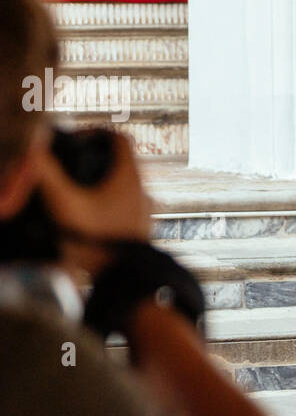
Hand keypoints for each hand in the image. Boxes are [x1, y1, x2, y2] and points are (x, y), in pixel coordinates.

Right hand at [35, 130, 152, 273]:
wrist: (124, 283)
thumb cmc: (97, 243)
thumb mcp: (65, 205)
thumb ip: (47, 175)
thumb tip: (32, 150)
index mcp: (130, 177)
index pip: (119, 138)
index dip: (96, 132)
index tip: (75, 141)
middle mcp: (142, 191)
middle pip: (121, 161)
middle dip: (94, 160)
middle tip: (69, 168)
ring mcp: (144, 212)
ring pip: (123, 186)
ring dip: (100, 184)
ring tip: (74, 194)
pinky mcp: (140, 232)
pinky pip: (124, 208)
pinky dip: (107, 205)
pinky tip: (86, 219)